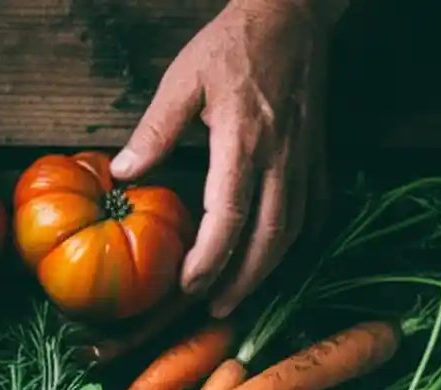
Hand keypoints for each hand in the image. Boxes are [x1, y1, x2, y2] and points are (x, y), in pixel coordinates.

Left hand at [110, 0, 346, 317]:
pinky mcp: (317, 152)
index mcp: (243, 140)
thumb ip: (154, 131)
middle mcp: (280, 156)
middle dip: (243, 280)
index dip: (210, 258)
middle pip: (269, 236)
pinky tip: (280, 255)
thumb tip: (123, 174)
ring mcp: (305, 156)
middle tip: (216, 308)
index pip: (229, 215)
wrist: (291, 13)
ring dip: (269, 268)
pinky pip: (316, 207)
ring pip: (295, 228)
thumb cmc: (231, 45)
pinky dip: (299, 239)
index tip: (188, 286)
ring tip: (241, 292)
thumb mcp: (182, 81)